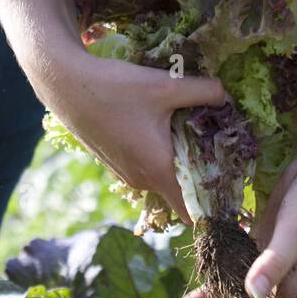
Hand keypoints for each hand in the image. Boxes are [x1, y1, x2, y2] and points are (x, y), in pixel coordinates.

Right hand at [36, 47, 225, 223]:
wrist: (66, 85)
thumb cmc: (116, 88)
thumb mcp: (165, 86)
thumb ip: (204, 92)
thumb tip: (227, 96)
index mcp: (159, 170)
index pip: (192, 211)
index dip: (213, 207)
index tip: (230, 192)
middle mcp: (143, 181)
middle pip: (180, 193)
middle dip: (199, 178)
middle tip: (215, 150)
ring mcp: (126, 175)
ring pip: (162, 180)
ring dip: (177, 165)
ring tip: (189, 134)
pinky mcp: (115, 164)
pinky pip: (145, 170)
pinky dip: (158, 158)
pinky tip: (160, 129)